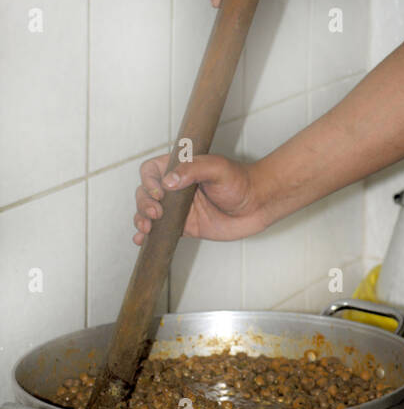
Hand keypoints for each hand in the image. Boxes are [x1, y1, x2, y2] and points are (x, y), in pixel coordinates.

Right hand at [133, 153, 267, 243]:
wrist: (257, 205)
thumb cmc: (241, 182)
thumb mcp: (218, 169)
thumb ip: (193, 170)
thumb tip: (168, 181)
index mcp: (181, 168)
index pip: (151, 170)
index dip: (148, 180)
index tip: (159, 192)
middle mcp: (176, 187)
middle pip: (145, 192)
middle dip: (143, 203)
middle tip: (156, 212)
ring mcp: (178, 207)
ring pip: (147, 211)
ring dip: (141, 218)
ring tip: (146, 228)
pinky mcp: (184, 226)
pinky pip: (160, 230)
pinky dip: (146, 236)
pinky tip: (141, 241)